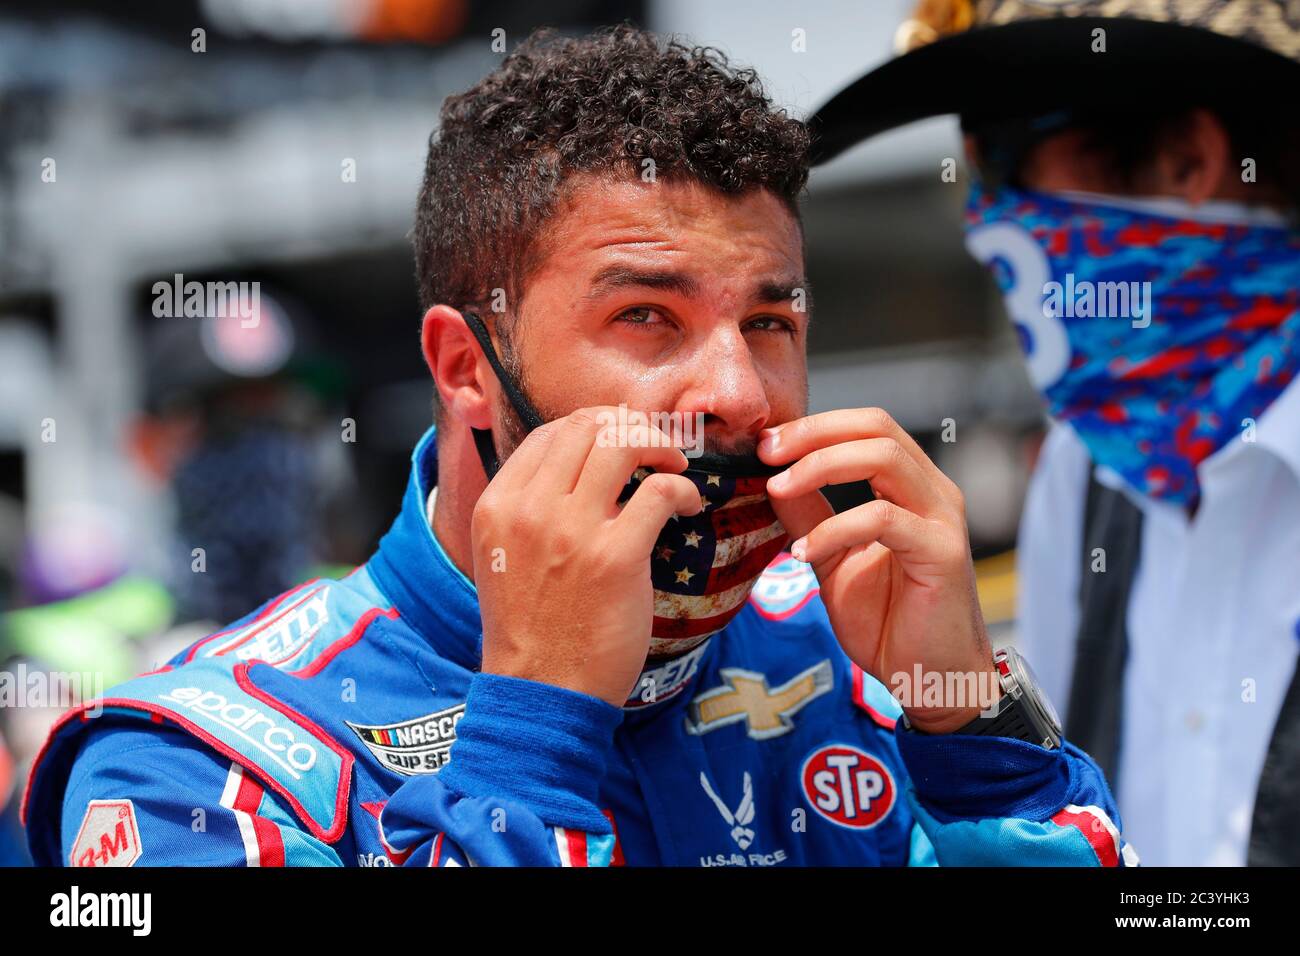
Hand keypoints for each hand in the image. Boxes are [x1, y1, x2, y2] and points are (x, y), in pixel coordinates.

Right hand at [472, 407, 700, 705]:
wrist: (540, 692)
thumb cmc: (530, 629)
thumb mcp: (501, 557)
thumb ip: (527, 509)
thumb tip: (573, 468)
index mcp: (497, 505)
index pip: (549, 433)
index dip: (594, 426)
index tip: (620, 442)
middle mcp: (529, 509)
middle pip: (586, 426)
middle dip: (630, 426)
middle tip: (655, 448)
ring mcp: (572, 531)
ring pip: (623, 442)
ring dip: (660, 445)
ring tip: (675, 466)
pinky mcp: (616, 557)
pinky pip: (659, 490)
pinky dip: (683, 489)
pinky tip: (689, 506)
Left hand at [759, 408, 997, 732]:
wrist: (931, 680)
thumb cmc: (891, 623)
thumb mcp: (833, 561)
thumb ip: (810, 517)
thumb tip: (773, 479)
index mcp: (911, 488)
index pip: (867, 427)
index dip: (815, 426)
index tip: (765, 443)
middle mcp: (933, 493)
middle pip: (877, 426)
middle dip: (814, 433)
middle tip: (767, 452)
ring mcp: (942, 519)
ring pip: (884, 457)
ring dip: (820, 466)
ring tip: (778, 489)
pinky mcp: (941, 552)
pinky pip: (883, 518)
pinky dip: (836, 529)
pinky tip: (805, 552)